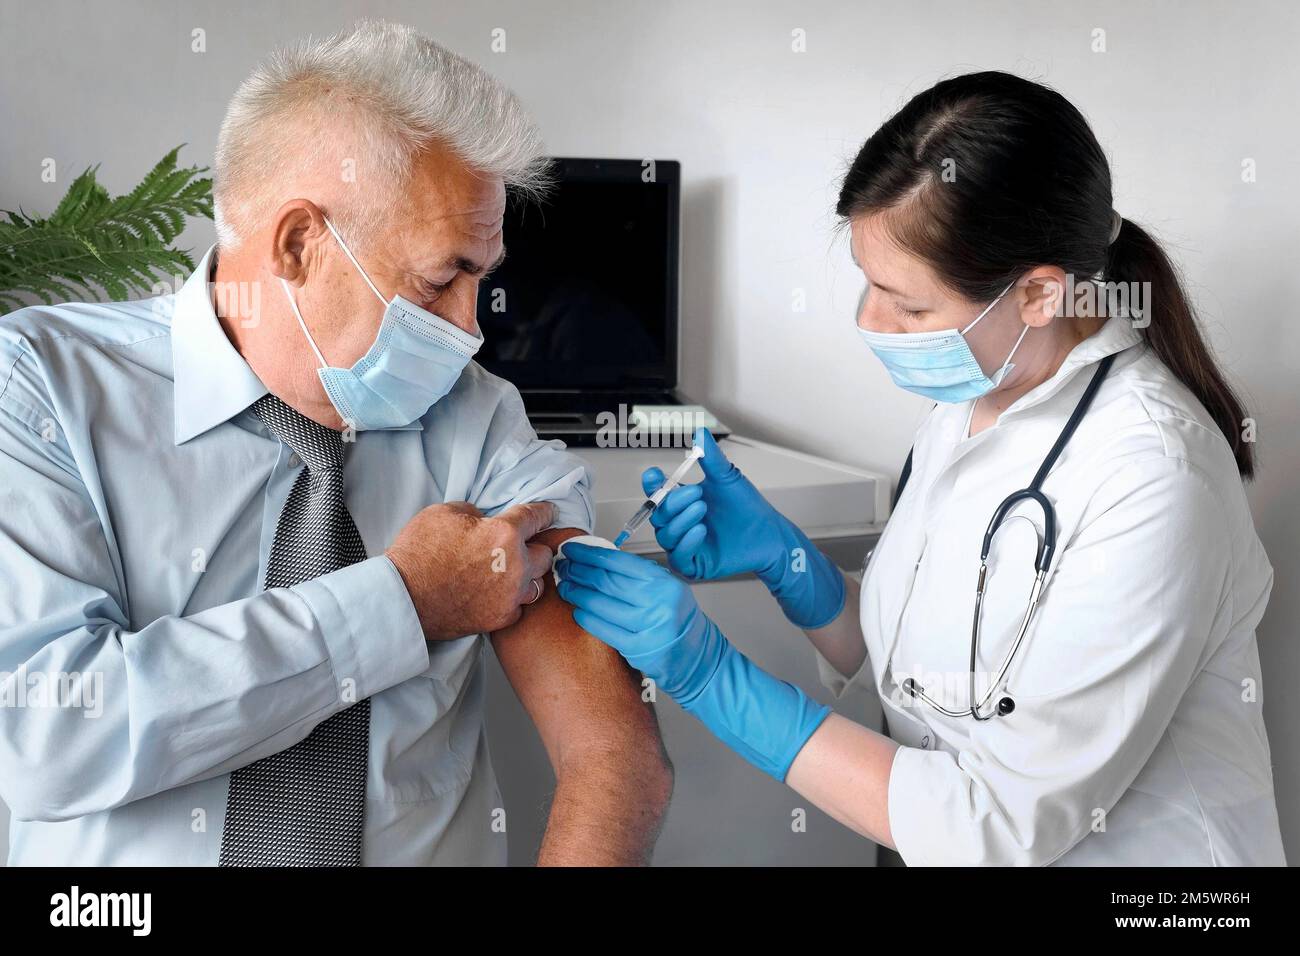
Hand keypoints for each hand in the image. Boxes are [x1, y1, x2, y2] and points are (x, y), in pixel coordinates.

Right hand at [386, 501, 554, 640]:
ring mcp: (510, 595)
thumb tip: (483, 520)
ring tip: (510, 573)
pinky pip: (519, 606)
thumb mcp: (444, 513)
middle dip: (534, 548)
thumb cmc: (418, 553)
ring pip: (538, 583)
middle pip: (545, 554)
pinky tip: (497, 594)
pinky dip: (512, 600)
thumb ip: (474, 513)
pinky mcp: (500, 618)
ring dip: (528, 576)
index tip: (549, 513)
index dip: (544, 512)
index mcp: (505, 534)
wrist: (402, 597)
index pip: (537, 517)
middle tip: (520, 547)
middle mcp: (516, 566)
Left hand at [556, 542, 830, 780]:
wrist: (702, 663)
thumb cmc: (683, 626)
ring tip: (566, 585)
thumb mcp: (669, 591)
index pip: (620, 562)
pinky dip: (586, 618)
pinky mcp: (637, 649)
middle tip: (563, 564)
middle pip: (606, 580)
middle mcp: (657, 602)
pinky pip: (603, 629)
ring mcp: (647, 626)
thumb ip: (640, 578)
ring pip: (600, 603)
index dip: (592, 554)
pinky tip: (578, 611)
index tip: (574, 549)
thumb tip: (602, 562)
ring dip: (578, 593)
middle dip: (579, 571)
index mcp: (665, 583)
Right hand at [645, 428, 845, 628]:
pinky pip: (678, 558)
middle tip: (697, 495)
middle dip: (673, 503)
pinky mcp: (694, 565)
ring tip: (702, 510)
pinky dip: (686, 543)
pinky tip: (700, 530)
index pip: (657, 494)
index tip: (654, 475)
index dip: (652, 485)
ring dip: (680, 521)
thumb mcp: (726, 478)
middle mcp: (680, 524)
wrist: (769, 533)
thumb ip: (710, 457)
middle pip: (658, 515)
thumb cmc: (747, 507)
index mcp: (682, 502)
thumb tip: (700, 432)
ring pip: (665, 536)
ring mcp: (685, 545)